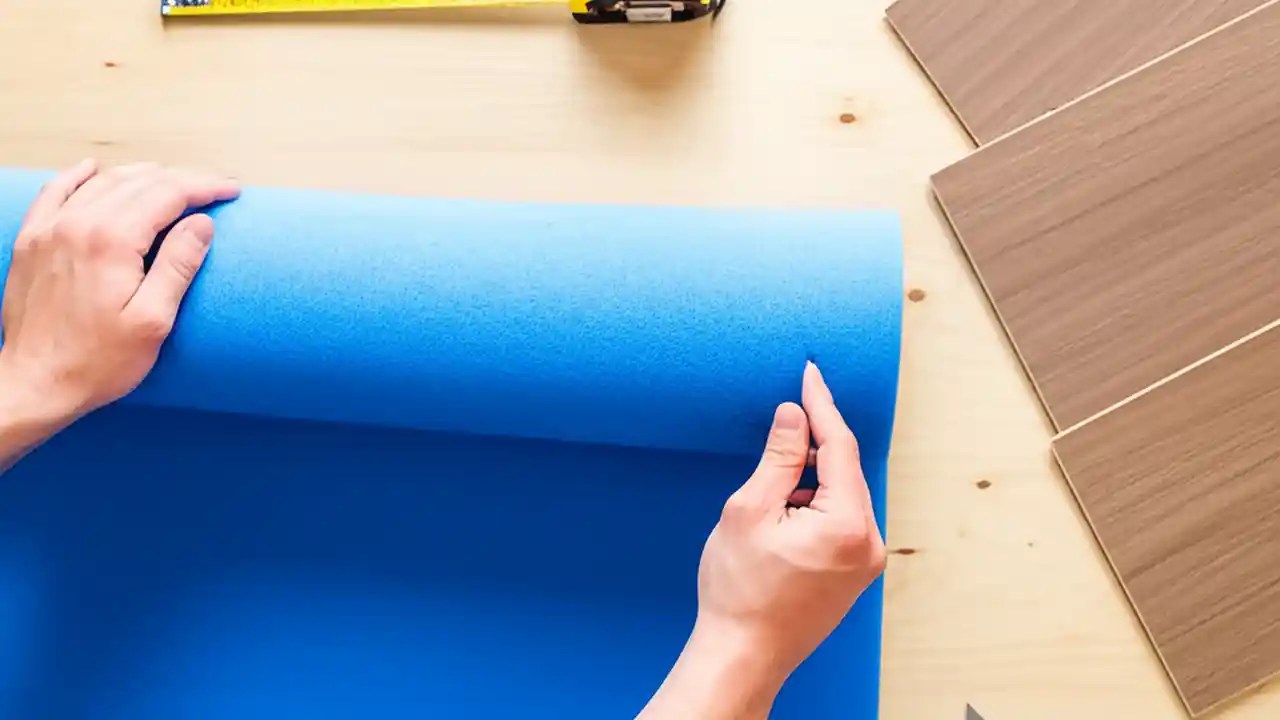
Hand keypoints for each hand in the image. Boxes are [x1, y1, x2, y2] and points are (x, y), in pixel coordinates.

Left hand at [0, 159, 238, 465]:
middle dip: (180, 179)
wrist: (34, 384)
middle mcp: (77, 225)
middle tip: (212, 186)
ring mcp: (49, 231)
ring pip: (101, 183)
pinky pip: (55, 193)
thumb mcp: (152, 321)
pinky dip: (78, 177)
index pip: (167, 194)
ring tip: (170, 179)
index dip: (204, 187)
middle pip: (138, 183)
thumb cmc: (96, 362)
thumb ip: (177, 266)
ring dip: (140, 175)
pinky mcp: (32, 243)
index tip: (230, 190)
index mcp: (111, 242)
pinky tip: (92, 169)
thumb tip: (201, 224)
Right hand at [639, 362, 885, 719]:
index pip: (839, 446)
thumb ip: (779, 458)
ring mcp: (866, 562)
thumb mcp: (750, 510)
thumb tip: (794, 414)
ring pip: (844, 495)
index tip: (810, 374)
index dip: (821, 405)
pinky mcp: (855, 574)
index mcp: (847, 524)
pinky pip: (843, 520)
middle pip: (846, 470)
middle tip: (783, 422)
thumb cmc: (739, 590)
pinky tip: (784, 516)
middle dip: (814, 444)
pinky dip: (817, 506)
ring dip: (812, 480)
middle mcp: (868, 542)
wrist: (742, 653)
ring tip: (769, 497)